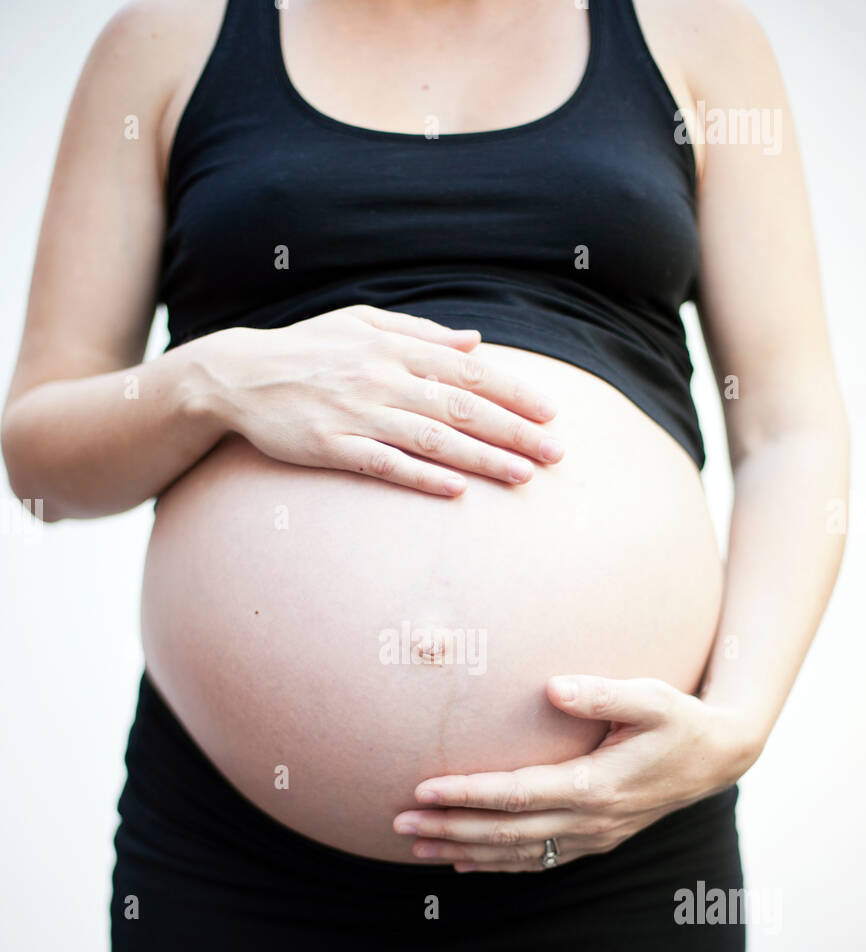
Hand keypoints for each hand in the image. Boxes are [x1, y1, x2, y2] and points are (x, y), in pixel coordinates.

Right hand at [200, 305, 563, 496]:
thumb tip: (475, 341)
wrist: (237, 375)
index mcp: (394, 347)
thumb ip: (421, 334)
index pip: (468, 370)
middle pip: (460, 407)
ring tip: (522, 476)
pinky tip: (455, 490)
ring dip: (480, 459)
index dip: (512, 392)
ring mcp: (356, 413)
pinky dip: (420, 477)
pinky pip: (383, 464)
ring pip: (431, 439)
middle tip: (555, 452)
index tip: (550, 412)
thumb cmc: (307, 349)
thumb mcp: (362, 324)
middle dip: (513, 431)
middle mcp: (381, 378)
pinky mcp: (330, 446)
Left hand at [392, 675, 762, 871]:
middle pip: (506, 832)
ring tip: (416, 845)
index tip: (424, 788)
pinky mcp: (595, 841)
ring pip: (517, 854)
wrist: (718, 758)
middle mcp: (591, 820)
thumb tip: (553, 687)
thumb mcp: (651, 697)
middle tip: (399, 821)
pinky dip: (496, 864)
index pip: (517, 795)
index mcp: (596, 785)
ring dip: (464, 851)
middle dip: (449, 828)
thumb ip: (603, 693)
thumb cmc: (680, 719)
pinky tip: (463, 862)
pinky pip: (537, 861)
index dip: (468, 794)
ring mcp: (593, 837)